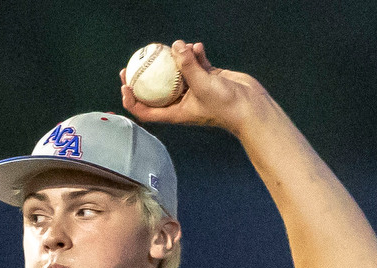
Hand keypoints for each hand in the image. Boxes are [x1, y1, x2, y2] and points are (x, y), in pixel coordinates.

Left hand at [120, 40, 262, 131]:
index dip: (132, 100)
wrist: (250, 106)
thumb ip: (188, 65)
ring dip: (176, 59)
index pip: (146, 111)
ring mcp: (195, 89)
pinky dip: (195, 55)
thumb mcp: (203, 85)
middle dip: (145, 76)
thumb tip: (176, 45)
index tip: (126, 85)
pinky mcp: (208, 78)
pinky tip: (197, 46)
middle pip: (157, 89)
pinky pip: (196, 64)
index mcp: (176, 112)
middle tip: (135, 61)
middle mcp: (182, 101)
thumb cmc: (226, 105)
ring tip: (178, 46)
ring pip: (178, 72)